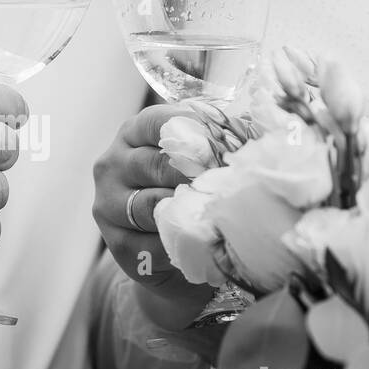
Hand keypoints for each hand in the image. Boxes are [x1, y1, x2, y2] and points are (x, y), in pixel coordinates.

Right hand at [92, 104, 212, 330]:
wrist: (175, 246)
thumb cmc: (192, 189)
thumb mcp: (201, 154)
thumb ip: (222, 137)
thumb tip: (259, 128)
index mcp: (133, 132)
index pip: (158, 122)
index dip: (196, 133)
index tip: (227, 148)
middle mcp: (112, 164)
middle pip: (156, 165)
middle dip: (197, 175)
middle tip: (231, 183)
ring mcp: (109, 204)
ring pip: (151, 205)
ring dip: (188, 210)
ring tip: (220, 213)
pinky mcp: (117, 244)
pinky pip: (152, 243)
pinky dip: (180, 243)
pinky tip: (202, 242)